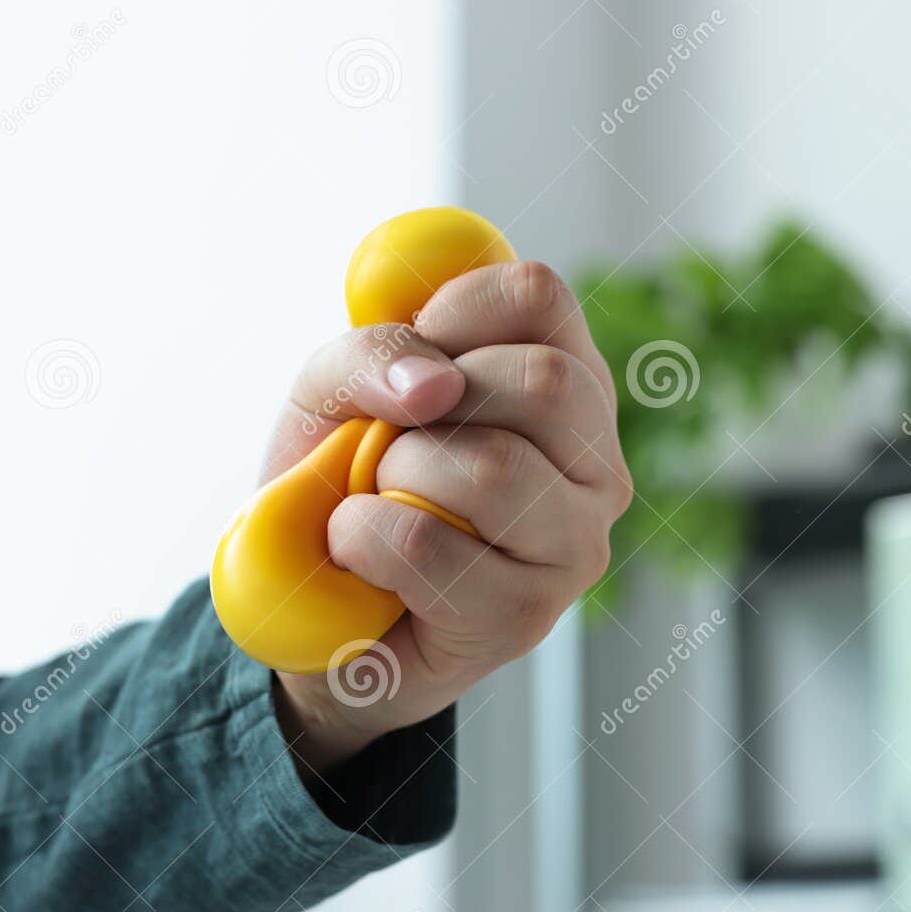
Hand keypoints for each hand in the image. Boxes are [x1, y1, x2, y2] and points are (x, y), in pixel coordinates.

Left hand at [266, 261, 631, 775]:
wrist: (314, 612)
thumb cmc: (340, 486)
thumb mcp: (330, 394)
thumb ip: (367, 354)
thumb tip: (430, 383)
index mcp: (567, 386)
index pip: (539, 296)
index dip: (455, 309)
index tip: (413, 355)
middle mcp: (596, 465)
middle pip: (545, 383)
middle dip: (430, 406)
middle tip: (388, 444)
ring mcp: (576, 545)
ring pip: (495, 469)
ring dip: (394, 474)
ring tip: (376, 500)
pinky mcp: (527, 615)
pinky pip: (429, 544)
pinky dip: (362, 536)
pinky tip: (361, 555)